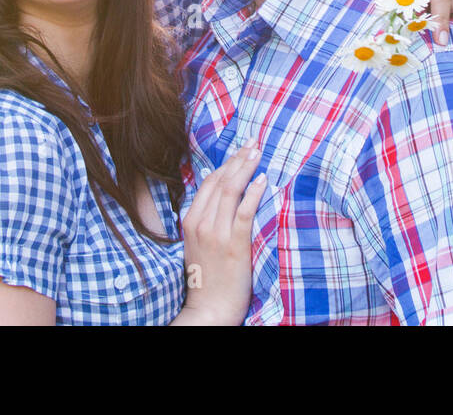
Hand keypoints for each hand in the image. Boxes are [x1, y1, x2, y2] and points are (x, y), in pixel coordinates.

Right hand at [174, 141, 265, 325]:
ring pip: (230, 191)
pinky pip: (243, 212)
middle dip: (238, 159)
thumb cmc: (207, 279)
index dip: (226, 163)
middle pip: (220, 181)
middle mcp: (200, 224)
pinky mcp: (234, 244)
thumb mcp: (197, 245)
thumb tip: (220, 200)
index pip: (208, 182)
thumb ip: (205, 221)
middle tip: (253, 143)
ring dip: (246, 168)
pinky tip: (262, 180)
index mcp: (190, 221)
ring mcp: (216, 234)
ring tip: (258, 154)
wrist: (209, 309)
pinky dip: (253, 193)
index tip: (240, 150)